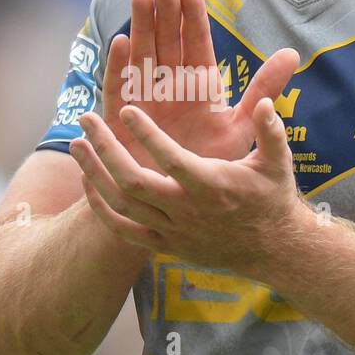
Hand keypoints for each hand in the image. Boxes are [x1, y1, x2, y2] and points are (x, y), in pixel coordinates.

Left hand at [71, 94, 311, 277]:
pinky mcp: (166, 246)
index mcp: (213, 186)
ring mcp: (173, 231)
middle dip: (105, 149)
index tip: (125, 109)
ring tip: (76, 144)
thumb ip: (270, 131)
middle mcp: (188, 211)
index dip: (146, 135)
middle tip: (86, 119)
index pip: (171, 160)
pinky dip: (101, 207)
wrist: (273, 250)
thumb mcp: (278, 162)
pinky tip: (86, 182)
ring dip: (95, 174)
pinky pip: (123, 230)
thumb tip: (264, 104)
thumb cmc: (272, 197)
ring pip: (123, 205)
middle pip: (134, 182)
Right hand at [97, 0, 298, 169]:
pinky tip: (121, 41)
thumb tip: (292, 54)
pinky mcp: (123, 121)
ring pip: (142, 57)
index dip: (192, 17)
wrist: (182, 207)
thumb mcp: (241, 127)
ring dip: (141, 28)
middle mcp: (171, 88)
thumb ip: (263, 91)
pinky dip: (120, 66)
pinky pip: (121, 89)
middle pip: (167, 43)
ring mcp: (146, 101)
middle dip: (165, 13)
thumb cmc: (212, 167)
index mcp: (199, 87)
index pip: (196, 45)